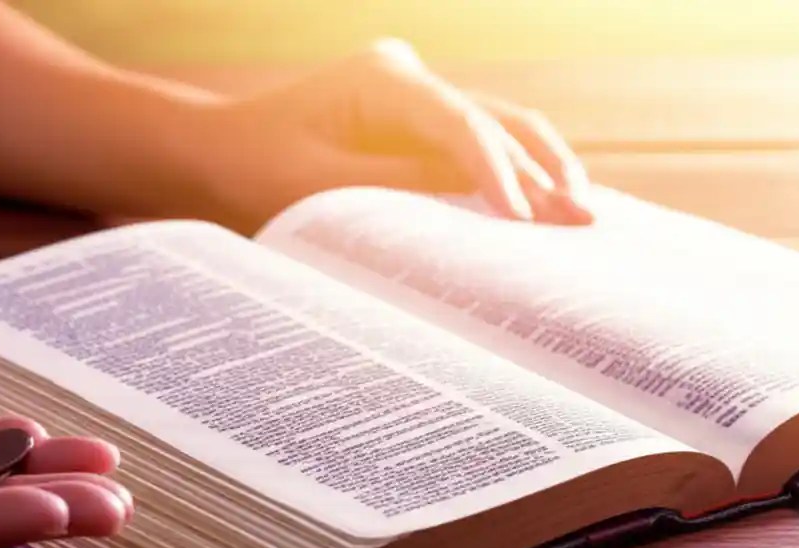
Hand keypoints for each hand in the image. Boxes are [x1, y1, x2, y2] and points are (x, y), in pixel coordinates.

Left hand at [204, 39, 593, 230]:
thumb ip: (406, 190)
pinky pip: (475, 149)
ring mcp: (416, 97)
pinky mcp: (417, 125)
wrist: (213, 157)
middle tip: (584, 221)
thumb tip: (488, 207)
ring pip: (498, 128)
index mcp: (380, 78)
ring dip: (539, 170)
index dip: (496, 171)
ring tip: (583, 214)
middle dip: (539, 172)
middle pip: (494, 119)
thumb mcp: (323, 189)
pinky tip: (547, 208)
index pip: (458, 122)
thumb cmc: (254, 170)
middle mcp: (408, 75)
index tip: (524, 220)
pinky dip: (509, 178)